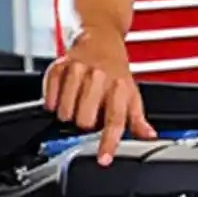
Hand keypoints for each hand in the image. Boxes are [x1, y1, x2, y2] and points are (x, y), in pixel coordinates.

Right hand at [42, 28, 156, 165]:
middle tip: (90, 111)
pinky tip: (64, 95)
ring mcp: (77, 70)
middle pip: (83, 121)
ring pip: (64, 113)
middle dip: (85, 123)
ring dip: (68, 114)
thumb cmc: (116, 70)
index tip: (103, 159)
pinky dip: (53, 103)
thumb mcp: (130, 93)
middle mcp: (99, 77)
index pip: (115, 120)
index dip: (108, 142)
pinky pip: (48, 99)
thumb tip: (149, 136)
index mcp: (119, 87)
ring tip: (78, 102)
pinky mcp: (57, 67)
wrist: (101, 39)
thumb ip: (137, 118)